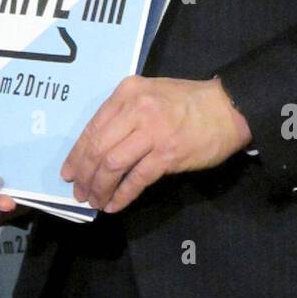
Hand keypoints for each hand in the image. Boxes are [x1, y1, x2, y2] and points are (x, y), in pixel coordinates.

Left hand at [61, 76, 251, 213]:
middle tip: (80, 193)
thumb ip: (125, 113)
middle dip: (85, 175)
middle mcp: (136, 109)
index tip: (69, 172)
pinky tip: (115, 205)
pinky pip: (136, 178)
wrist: (227, 108)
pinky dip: (122, 194)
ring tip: (95, 201)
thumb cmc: (188, 102)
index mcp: (127, 92)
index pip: (92, 127)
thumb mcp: (150, 94)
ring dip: (100, 187)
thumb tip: (99, 147)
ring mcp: (152, 132)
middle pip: (98, 148)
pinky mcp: (168, 154)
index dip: (77, 154)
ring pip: (112, 164)